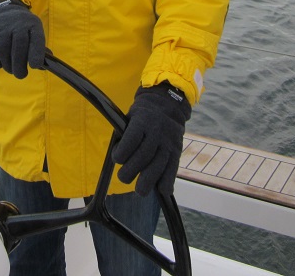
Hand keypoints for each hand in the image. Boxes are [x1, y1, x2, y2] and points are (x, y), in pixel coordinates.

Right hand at [0, 0, 44, 78]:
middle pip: (19, 48)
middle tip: (20, 75)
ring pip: (4, 52)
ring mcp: (1, 26)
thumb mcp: (33, 33)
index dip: (36, 53)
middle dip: (19, 66)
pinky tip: (0, 62)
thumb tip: (43, 66)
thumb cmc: (21, 28)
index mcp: (33, 24)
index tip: (34, 66)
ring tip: (10, 69)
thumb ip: (39, 49)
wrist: (1, 11)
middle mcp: (18, 23)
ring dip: (7, 65)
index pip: (37, 39)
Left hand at [112, 82, 190, 196]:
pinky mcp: (177, 150)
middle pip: (142, 158)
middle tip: (124, 177)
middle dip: (130, 172)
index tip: (117, 159)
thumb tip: (118, 159)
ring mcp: (168, 142)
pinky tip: (161, 190)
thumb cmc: (142, 115)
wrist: (168, 104)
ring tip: (140, 190)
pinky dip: (167, 182)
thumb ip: (124, 136)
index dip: (120, 155)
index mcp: (142, 122)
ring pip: (158, 166)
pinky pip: (173, 169)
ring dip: (147, 182)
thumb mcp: (130, 117)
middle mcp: (156, 132)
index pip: (130, 142)